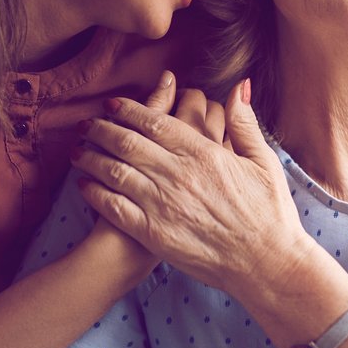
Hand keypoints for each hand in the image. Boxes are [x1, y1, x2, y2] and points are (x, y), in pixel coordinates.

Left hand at [70, 79, 308, 294]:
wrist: (265, 261)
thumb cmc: (269, 211)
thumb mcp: (264, 160)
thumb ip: (245, 122)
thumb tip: (239, 86)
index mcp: (204, 153)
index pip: (155, 122)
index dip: (128, 110)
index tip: (112, 104)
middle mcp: (178, 175)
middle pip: (127, 143)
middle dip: (101, 129)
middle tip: (86, 123)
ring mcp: (163, 205)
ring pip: (114, 172)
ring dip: (91, 158)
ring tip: (78, 150)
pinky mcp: (154, 234)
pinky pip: (114, 208)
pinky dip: (95, 193)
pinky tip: (84, 186)